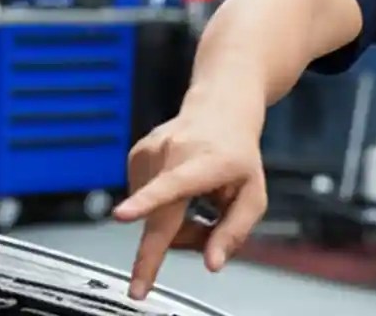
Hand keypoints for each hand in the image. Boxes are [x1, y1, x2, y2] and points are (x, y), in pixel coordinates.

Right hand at [112, 101, 267, 299]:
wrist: (220, 110)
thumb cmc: (238, 155)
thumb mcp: (253, 196)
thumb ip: (234, 232)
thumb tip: (212, 265)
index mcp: (204, 163)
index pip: (172, 186)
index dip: (146, 203)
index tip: (122, 215)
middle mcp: (172, 152)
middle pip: (157, 218)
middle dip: (166, 250)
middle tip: (200, 241)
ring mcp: (148, 151)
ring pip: (150, 217)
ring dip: (173, 225)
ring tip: (197, 204)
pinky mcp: (134, 156)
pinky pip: (142, 204)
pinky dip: (160, 210)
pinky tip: (179, 194)